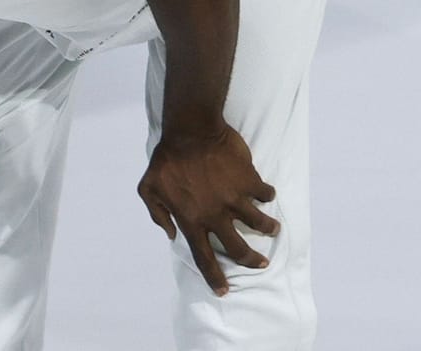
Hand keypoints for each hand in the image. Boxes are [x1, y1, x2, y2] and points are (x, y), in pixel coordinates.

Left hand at [137, 125, 278, 295]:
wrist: (191, 130)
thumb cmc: (166, 159)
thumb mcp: (148, 188)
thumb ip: (157, 214)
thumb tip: (172, 234)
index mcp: (192, 220)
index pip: (205, 257)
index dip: (215, 278)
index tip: (224, 290)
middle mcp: (215, 215)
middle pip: (238, 249)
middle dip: (252, 261)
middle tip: (260, 263)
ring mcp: (234, 198)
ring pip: (259, 224)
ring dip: (267, 228)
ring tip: (272, 228)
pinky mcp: (249, 181)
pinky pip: (264, 194)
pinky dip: (267, 195)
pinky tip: (266, 193)